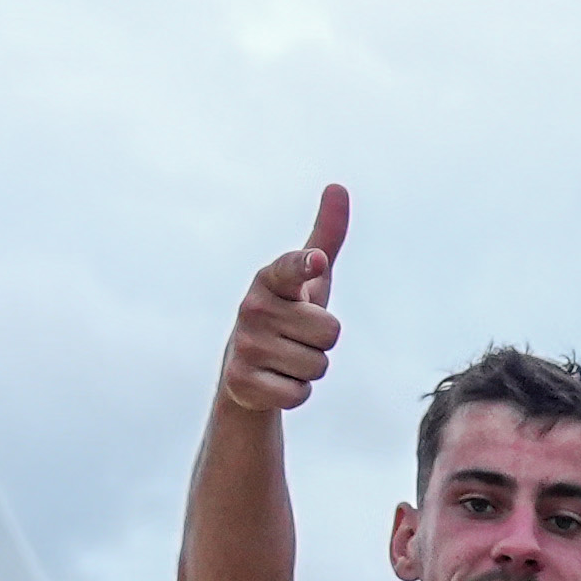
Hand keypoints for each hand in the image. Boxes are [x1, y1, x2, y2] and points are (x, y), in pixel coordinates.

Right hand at [219, 184, 347, 417]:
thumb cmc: (288, 314)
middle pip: (331, 332)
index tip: (317, 261)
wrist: (248, 367)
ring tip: (287, 358)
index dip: (306, 265)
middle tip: (298, 337)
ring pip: (319, 365)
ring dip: (311, 368)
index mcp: (270, 279)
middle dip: (323, 341)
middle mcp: (253, 307)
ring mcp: (245, 344)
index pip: (291, 268)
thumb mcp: (309, 280)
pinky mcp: (243, 381)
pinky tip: (276, 380)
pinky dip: (296, 392)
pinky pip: (300, 393)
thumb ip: (326, 238)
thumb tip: (337, 187)